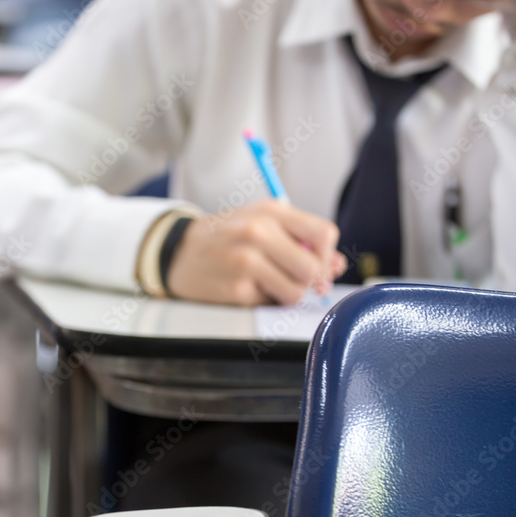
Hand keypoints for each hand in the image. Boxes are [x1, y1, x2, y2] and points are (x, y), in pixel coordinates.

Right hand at [166, 200, 347, 305]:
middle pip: (313, 268)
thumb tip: (338, 265)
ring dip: (289, 293)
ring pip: (296, 292)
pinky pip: (271, 305)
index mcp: (270, 211)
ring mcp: (245, 262)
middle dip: (311, 280)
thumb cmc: (227, 236)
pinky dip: (266, 300)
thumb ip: (301, 239)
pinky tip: (250, 288)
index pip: (324, 234)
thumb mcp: (262, 222)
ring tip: (272, 283)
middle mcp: (257, 232)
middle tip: (298, 279)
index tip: (317, 261)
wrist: (178, 252)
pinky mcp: (235, 290)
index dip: (327, 254)